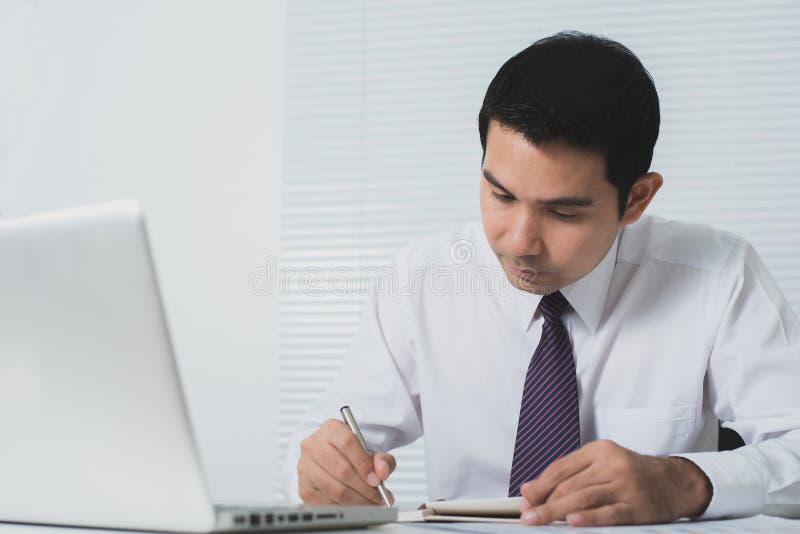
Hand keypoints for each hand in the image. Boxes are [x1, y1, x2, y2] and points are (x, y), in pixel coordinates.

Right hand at [297, 418, 395, 504]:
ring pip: (335, 489)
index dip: (364, 464)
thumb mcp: (370, 449)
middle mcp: (313, 445)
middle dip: (364, 488)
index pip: (347, 443)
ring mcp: (305, 467)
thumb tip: (382, 471)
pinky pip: (326, 503)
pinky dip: (344, 509)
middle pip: (342, 470)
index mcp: (331, 429)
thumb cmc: (351, 453)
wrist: (331, 456)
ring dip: (357, 501)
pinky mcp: (304, 488)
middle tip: (379, 497)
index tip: (377, 479)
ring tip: (371, 503)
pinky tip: (356, 507)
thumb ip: (381, 458)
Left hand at [519, 439, 711, 525]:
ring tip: (538, 520)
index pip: (561, 467)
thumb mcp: (603, 465)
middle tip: (527, 515)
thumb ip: (569, 475)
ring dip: (557, 511)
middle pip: (569, 484)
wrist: (676, 483)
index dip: (540, 484)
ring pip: (584, 497)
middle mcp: (611, 463)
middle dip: (544, 501)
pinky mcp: (637, 505)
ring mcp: (625, 484)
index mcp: (599, 450)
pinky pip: (609, 513)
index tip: (525, 499)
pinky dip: (589, 518)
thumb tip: (530, 489)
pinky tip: (573, 522)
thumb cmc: (632, 475)